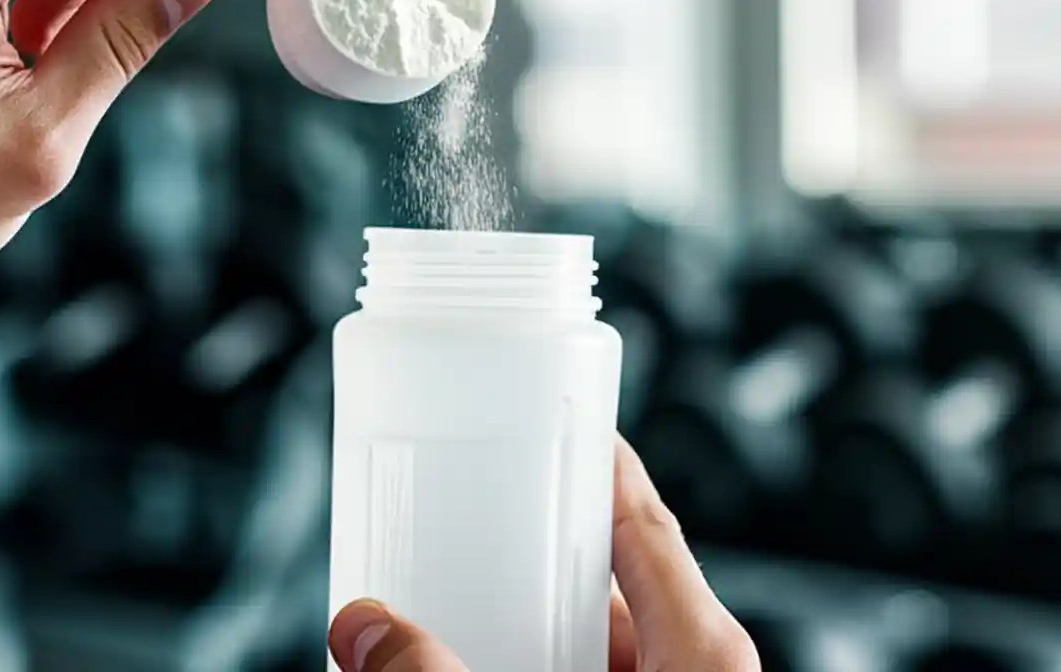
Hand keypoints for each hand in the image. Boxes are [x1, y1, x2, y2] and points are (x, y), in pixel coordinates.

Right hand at [327, 437, 760, 670]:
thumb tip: (358, 628)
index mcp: (702, 653)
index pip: (645, 523)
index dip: (601, 461)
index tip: (554, 414)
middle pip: (609, 583)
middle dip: (533, 554)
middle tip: (464, 514)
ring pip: (591, 648)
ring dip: (524, 625)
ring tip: (449, 603)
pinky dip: (530, 669)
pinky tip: (470, 670)